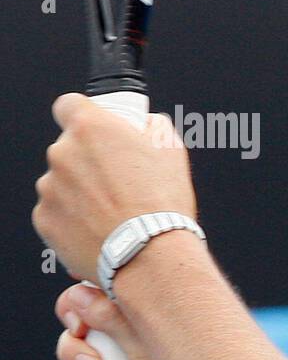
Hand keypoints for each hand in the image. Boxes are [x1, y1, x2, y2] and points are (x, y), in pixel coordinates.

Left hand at [32, 94, 196, 282]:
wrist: (150, 254)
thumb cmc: (162, 204)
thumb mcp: (172, 151)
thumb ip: (152, 127)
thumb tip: (145, 124)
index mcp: (92, 128)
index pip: (69, 105)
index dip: (84, 116)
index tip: (96, 132)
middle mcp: (63, 152)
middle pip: (68, 148)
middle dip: (88, 162)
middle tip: (117, 183)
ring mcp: (49, 187)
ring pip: (61, 183)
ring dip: (80, 193)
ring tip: (111, 212)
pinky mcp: (44, 219)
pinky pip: (56, 213)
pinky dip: (72, 219)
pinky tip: (99, 228)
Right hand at [53, 281, 199, 359]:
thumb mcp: (153, 352)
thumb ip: (117, 321)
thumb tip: (79, 291)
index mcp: (151, 319)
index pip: (109, 293)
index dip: (86, 297)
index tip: (84, 311)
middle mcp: (134, 340)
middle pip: (83, 319)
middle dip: (75, 330)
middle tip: (85, 340)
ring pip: (74, 350)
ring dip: (70, 355)